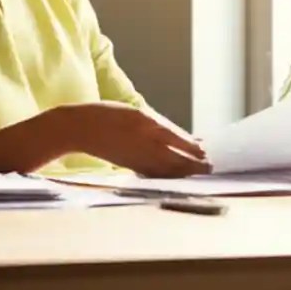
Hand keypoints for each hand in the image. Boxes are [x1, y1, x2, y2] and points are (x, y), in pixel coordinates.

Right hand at [63, 102, 210, 177]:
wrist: (78, 128)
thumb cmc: (108, 116)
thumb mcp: (138, 114)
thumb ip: (163, 127)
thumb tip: (189, 140)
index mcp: (150, 129)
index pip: (180, 144)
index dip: (196, 151)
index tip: (209, 154)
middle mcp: (146, 147)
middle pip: (177, 161)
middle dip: (195, 166)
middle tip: (211, 168)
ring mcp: (139, 159)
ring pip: (168, 170)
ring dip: (185, 172)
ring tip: (200, 172)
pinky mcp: (132, 166)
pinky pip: (156, 174)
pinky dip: (170, 175)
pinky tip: (177, 174)